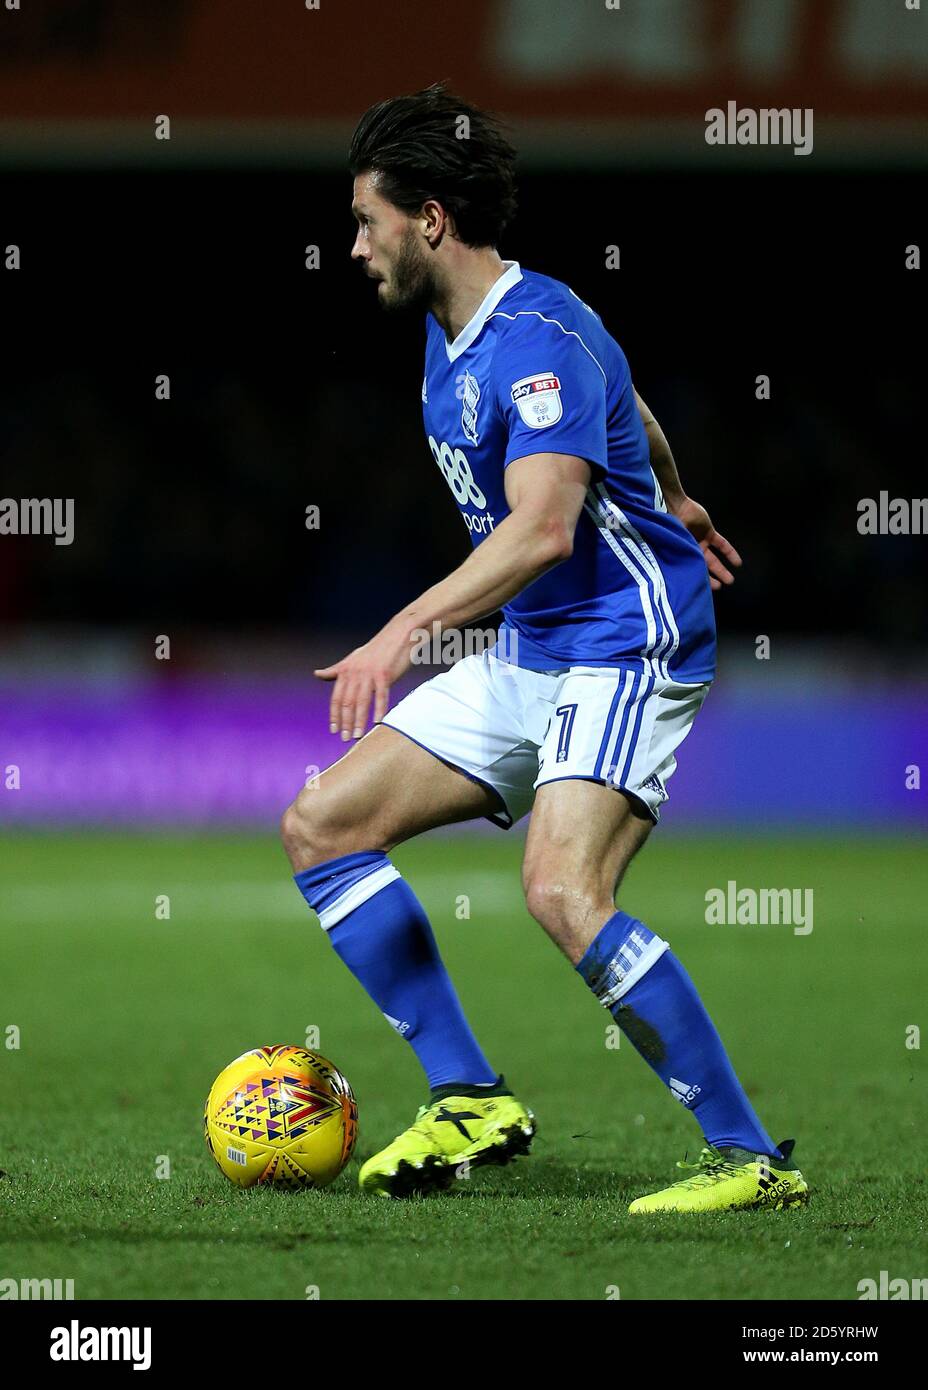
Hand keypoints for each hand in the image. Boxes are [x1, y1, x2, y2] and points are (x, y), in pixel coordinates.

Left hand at [314, 619, 414, 740]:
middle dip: (345, 722)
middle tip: (345, 738)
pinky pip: (381, 696)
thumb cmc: (376, 649)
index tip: (333, 729)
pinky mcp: (385, 674)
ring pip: (361, 702)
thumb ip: (336, 670)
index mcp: (346, 670)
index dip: (334, 715)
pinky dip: (379, 710)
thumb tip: (317, 674)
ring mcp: (369, 673)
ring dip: (359, 721)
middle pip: (347, 702)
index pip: (336, 697)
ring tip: (358, 735)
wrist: (398, 634)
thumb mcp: (352, 659)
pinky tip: (377, 721)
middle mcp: (355, 672)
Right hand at [671, 496, 742, 590]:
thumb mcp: (673, 543)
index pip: (690, 570)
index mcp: (680, 553)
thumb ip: (679, 556)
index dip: (698, 580)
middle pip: (702, 568)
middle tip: (719, 587)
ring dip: (721, 569)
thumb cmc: (669, 525)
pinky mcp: (709, 532)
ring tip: (730, 580)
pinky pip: (721, 545)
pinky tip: (737, 563)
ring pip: (713, 559)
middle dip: (711, 579)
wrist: (674, 506)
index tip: (703, 590)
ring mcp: (700, 541)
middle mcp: (690, 549)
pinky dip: (729, 553)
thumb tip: (684, 575)